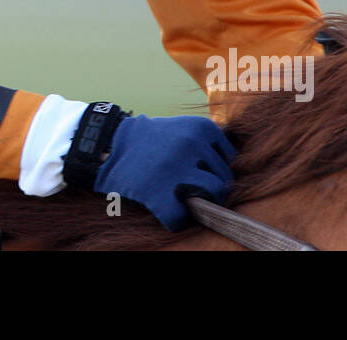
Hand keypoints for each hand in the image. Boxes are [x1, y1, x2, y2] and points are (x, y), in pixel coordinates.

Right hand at [92, 114, 236, 231]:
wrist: (111, 145)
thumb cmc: (152, 140)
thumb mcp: (183, 128)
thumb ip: (208, 143)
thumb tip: (234, 169)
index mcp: (200, 127)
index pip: (229, 157)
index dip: (215, 167)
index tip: (199, 169)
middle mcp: (191, 145)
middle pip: (223, 179)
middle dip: (210, 186)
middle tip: (189, 185)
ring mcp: (176, 169)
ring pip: (212, 195)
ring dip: (200, 201)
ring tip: (182, 197)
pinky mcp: (159, 192)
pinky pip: (182, 216)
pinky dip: (176, 218)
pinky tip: (168, 209)